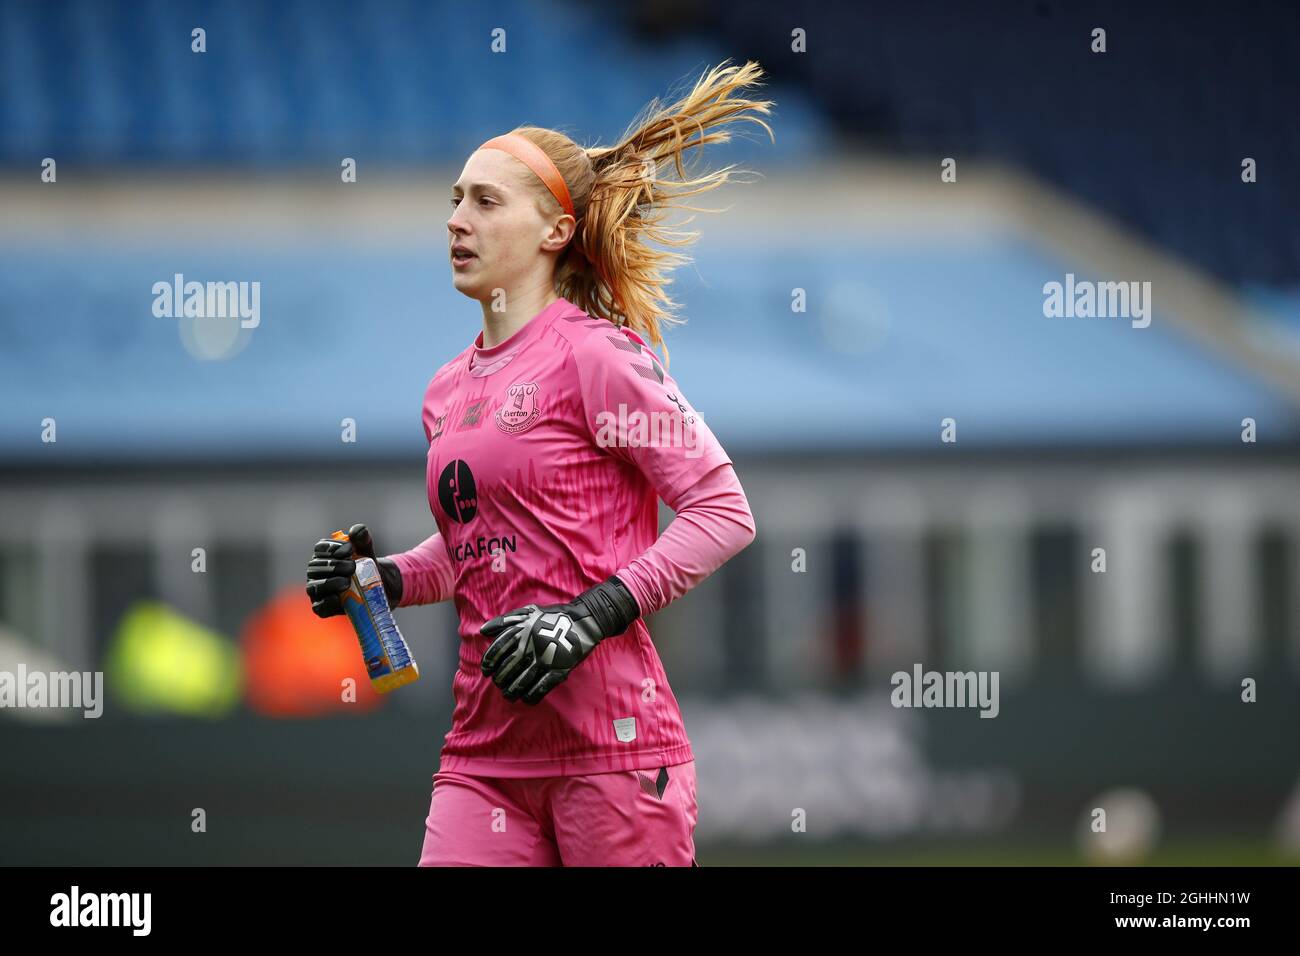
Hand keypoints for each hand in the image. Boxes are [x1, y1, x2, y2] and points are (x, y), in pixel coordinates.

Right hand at [305, 523, 402, 617]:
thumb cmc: (368, 566)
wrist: (381, 588)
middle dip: (334, 566)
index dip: (332, 548)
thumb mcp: (367, 550)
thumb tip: (355, 532)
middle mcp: (316, 572)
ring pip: (314, 587)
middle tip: (352, 566)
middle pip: (315, 567)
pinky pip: (319, 607)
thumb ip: (362, 538)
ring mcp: (318, 590)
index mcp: (324, 555)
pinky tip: (337, 598)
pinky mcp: (324, 607)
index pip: (320, 549)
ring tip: (347, 582)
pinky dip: (326, 602)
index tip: (350, 549)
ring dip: (329, 583)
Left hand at [479, 576, 639, 704]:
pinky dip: (531, 696)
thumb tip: (482, 631)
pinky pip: (541, 688)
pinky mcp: (560, 670)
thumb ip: (504, 621)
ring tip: (508, 695)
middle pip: (508, 669)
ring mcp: (546, 659)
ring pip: (522, 681)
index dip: (489, 663)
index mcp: (522, 631)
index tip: (487, 672)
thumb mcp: (528, 612)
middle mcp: (531, 645)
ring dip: (512, 691)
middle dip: (500, 680)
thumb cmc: (554, 616)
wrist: (584, 621)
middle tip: (499, 683)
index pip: (498, 650)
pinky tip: (526, 699)